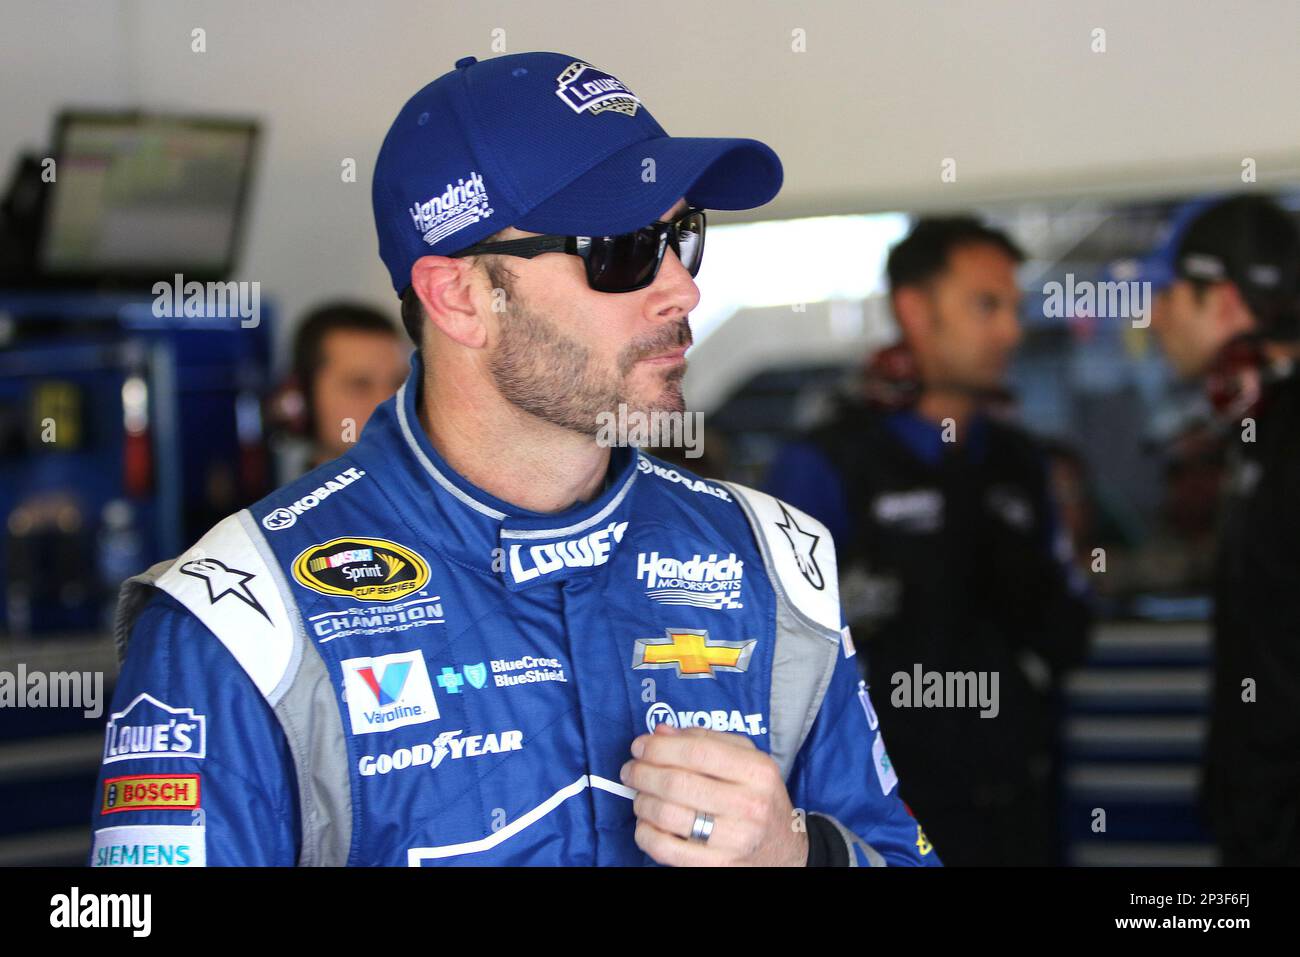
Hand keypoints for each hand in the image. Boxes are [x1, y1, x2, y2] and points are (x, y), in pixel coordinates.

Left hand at [621, 724, 807, 865]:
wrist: (784, 848)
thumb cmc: (758, 796)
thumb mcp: (747, 759)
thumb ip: (706, 739)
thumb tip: (660, 732)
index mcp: (757, 772)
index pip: (697, 752)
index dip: (659, 747)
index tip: (639, 746)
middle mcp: (749, 806)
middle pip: (677, 784)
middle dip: (642, 773)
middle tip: (630, 770)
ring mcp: (734, 840)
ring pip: (668, 816)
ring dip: (641, 802)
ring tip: (639, 795)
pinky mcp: (717, 866)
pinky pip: (666, 850)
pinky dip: (645, 833)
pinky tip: (646, 822)